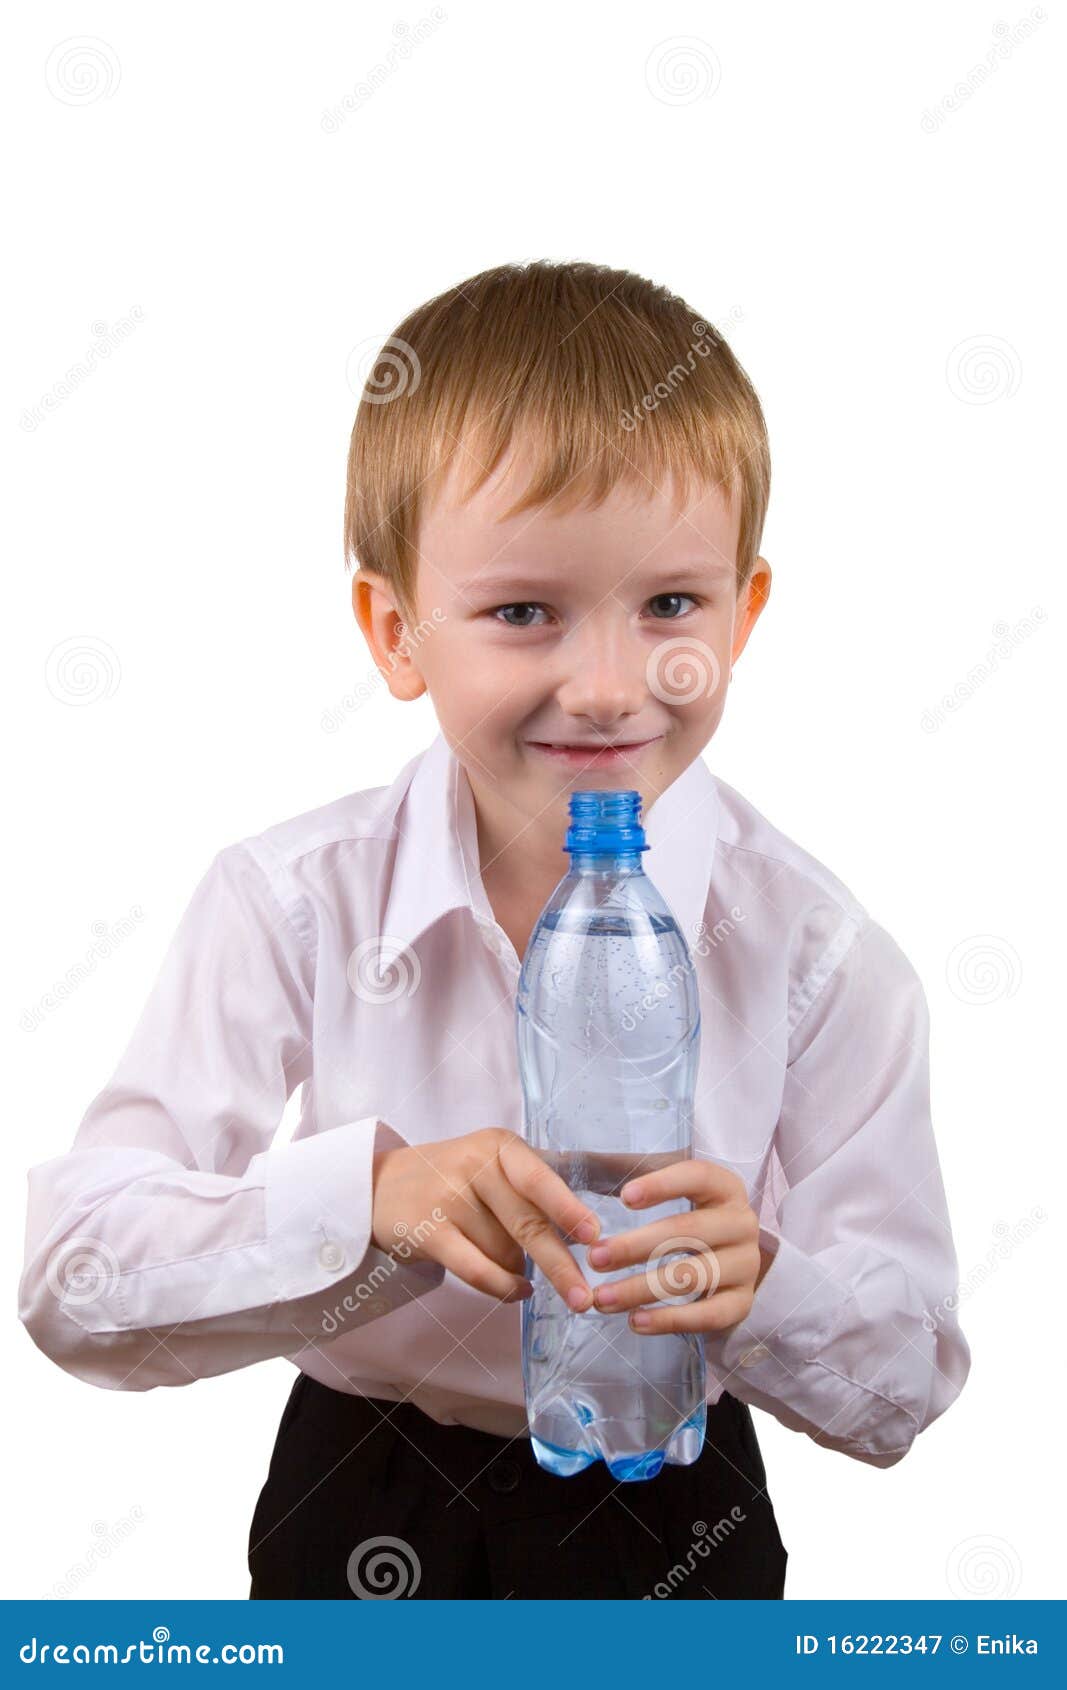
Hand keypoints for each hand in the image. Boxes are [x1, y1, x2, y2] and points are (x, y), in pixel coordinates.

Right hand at [371, 1127, 600, 1309]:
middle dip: (559, 1265)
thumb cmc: (456, 1179)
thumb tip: (593, 1229)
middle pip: (528, 1224)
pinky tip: (518, 1292)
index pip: (539, 1179)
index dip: (568, 1208)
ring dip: (517, 1268)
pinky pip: (477, 1271)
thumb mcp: (495, 1164)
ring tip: (509, 1260)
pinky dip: (503, 1287)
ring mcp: (448, 1198)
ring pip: (504, 1253)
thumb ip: (539, 1188)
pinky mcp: (429, 1231)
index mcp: (500, 1146)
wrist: (382, 1186)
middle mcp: (474, 1165)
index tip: (594, 1235)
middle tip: (584, 1297)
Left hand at [587, 1158, 771, 1333]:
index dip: (662, 1185)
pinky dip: (668, 1321)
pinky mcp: (742, 1303)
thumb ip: (632, 1182)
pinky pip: (707, 1316)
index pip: (697, 1177)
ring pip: (692, 1277)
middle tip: (594, 1259)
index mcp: (725, 1188)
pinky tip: (634, 1321)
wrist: (735, 1265)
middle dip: (635, 1247)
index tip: (623, 1197)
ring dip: (641, 1289)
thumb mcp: (671, 1192)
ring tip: (601, 1299)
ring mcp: (746, 1265)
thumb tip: (565, 1163)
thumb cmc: (689, 1221)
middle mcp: (742, 1223)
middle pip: (687, 1232)